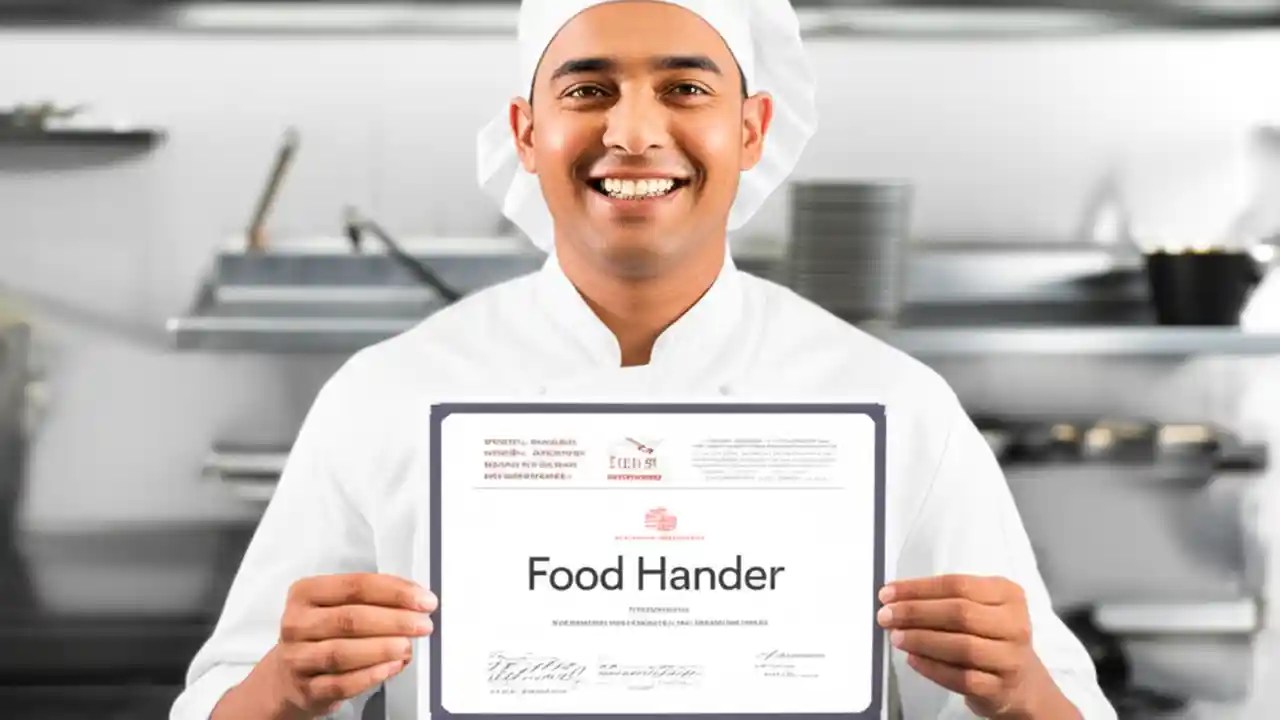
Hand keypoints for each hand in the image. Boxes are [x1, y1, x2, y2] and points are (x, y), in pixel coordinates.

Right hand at [244, 573, 436, 718]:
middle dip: (394, 621)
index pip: (355, 586)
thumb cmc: (321, 634)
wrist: (286, 677)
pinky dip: (370, 675)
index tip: (423, 599)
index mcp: (306, 593)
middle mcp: (298, 623)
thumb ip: (373, 601)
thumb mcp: (336, 606)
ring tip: (407, 646)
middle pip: (350, 619)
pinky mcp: (306, 689)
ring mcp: (298, 658)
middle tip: (422, 624)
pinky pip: (341, 683)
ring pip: (342, 653)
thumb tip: (415, 603)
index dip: (395, 592)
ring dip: (382, 648)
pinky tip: (391, 667)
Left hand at [877, 575, 1077, 718]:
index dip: (919, 588)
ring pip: (962, 646)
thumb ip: (945, 600)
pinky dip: (932, 668)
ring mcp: (1010, 658)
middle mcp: (1015, 624)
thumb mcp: (980, 609)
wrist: (1022, 684)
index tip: (887, 593)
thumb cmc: (991, 637)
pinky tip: (912, 659)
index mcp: (1008, 594)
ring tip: (895, 636)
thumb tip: (895, 599)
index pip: (958, 584)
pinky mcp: (1000, 687)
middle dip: (916, 612)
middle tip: (885, 615)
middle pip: (960, 613)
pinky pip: (961, 677)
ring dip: (922, 640)